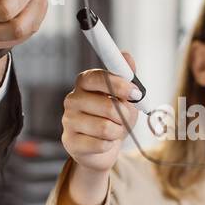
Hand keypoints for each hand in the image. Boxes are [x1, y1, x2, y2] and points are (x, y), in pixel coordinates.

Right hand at [61, 53, 140, 195]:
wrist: (104, 147)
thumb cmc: (114, 118)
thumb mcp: (125, 97)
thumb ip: (127, 77)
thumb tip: (127, 56)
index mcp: (84, 82)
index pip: (96, 77)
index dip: (118, 85)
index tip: (135, 93)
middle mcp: (73, 99)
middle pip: (107, 106)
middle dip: (124, 115)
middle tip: (123, 118)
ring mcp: (68, 121)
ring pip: (105, 128)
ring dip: (118, 131)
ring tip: (114, 131)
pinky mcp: (70, 142)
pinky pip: (100, 144)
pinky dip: (109, 145)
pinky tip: (104, 142)